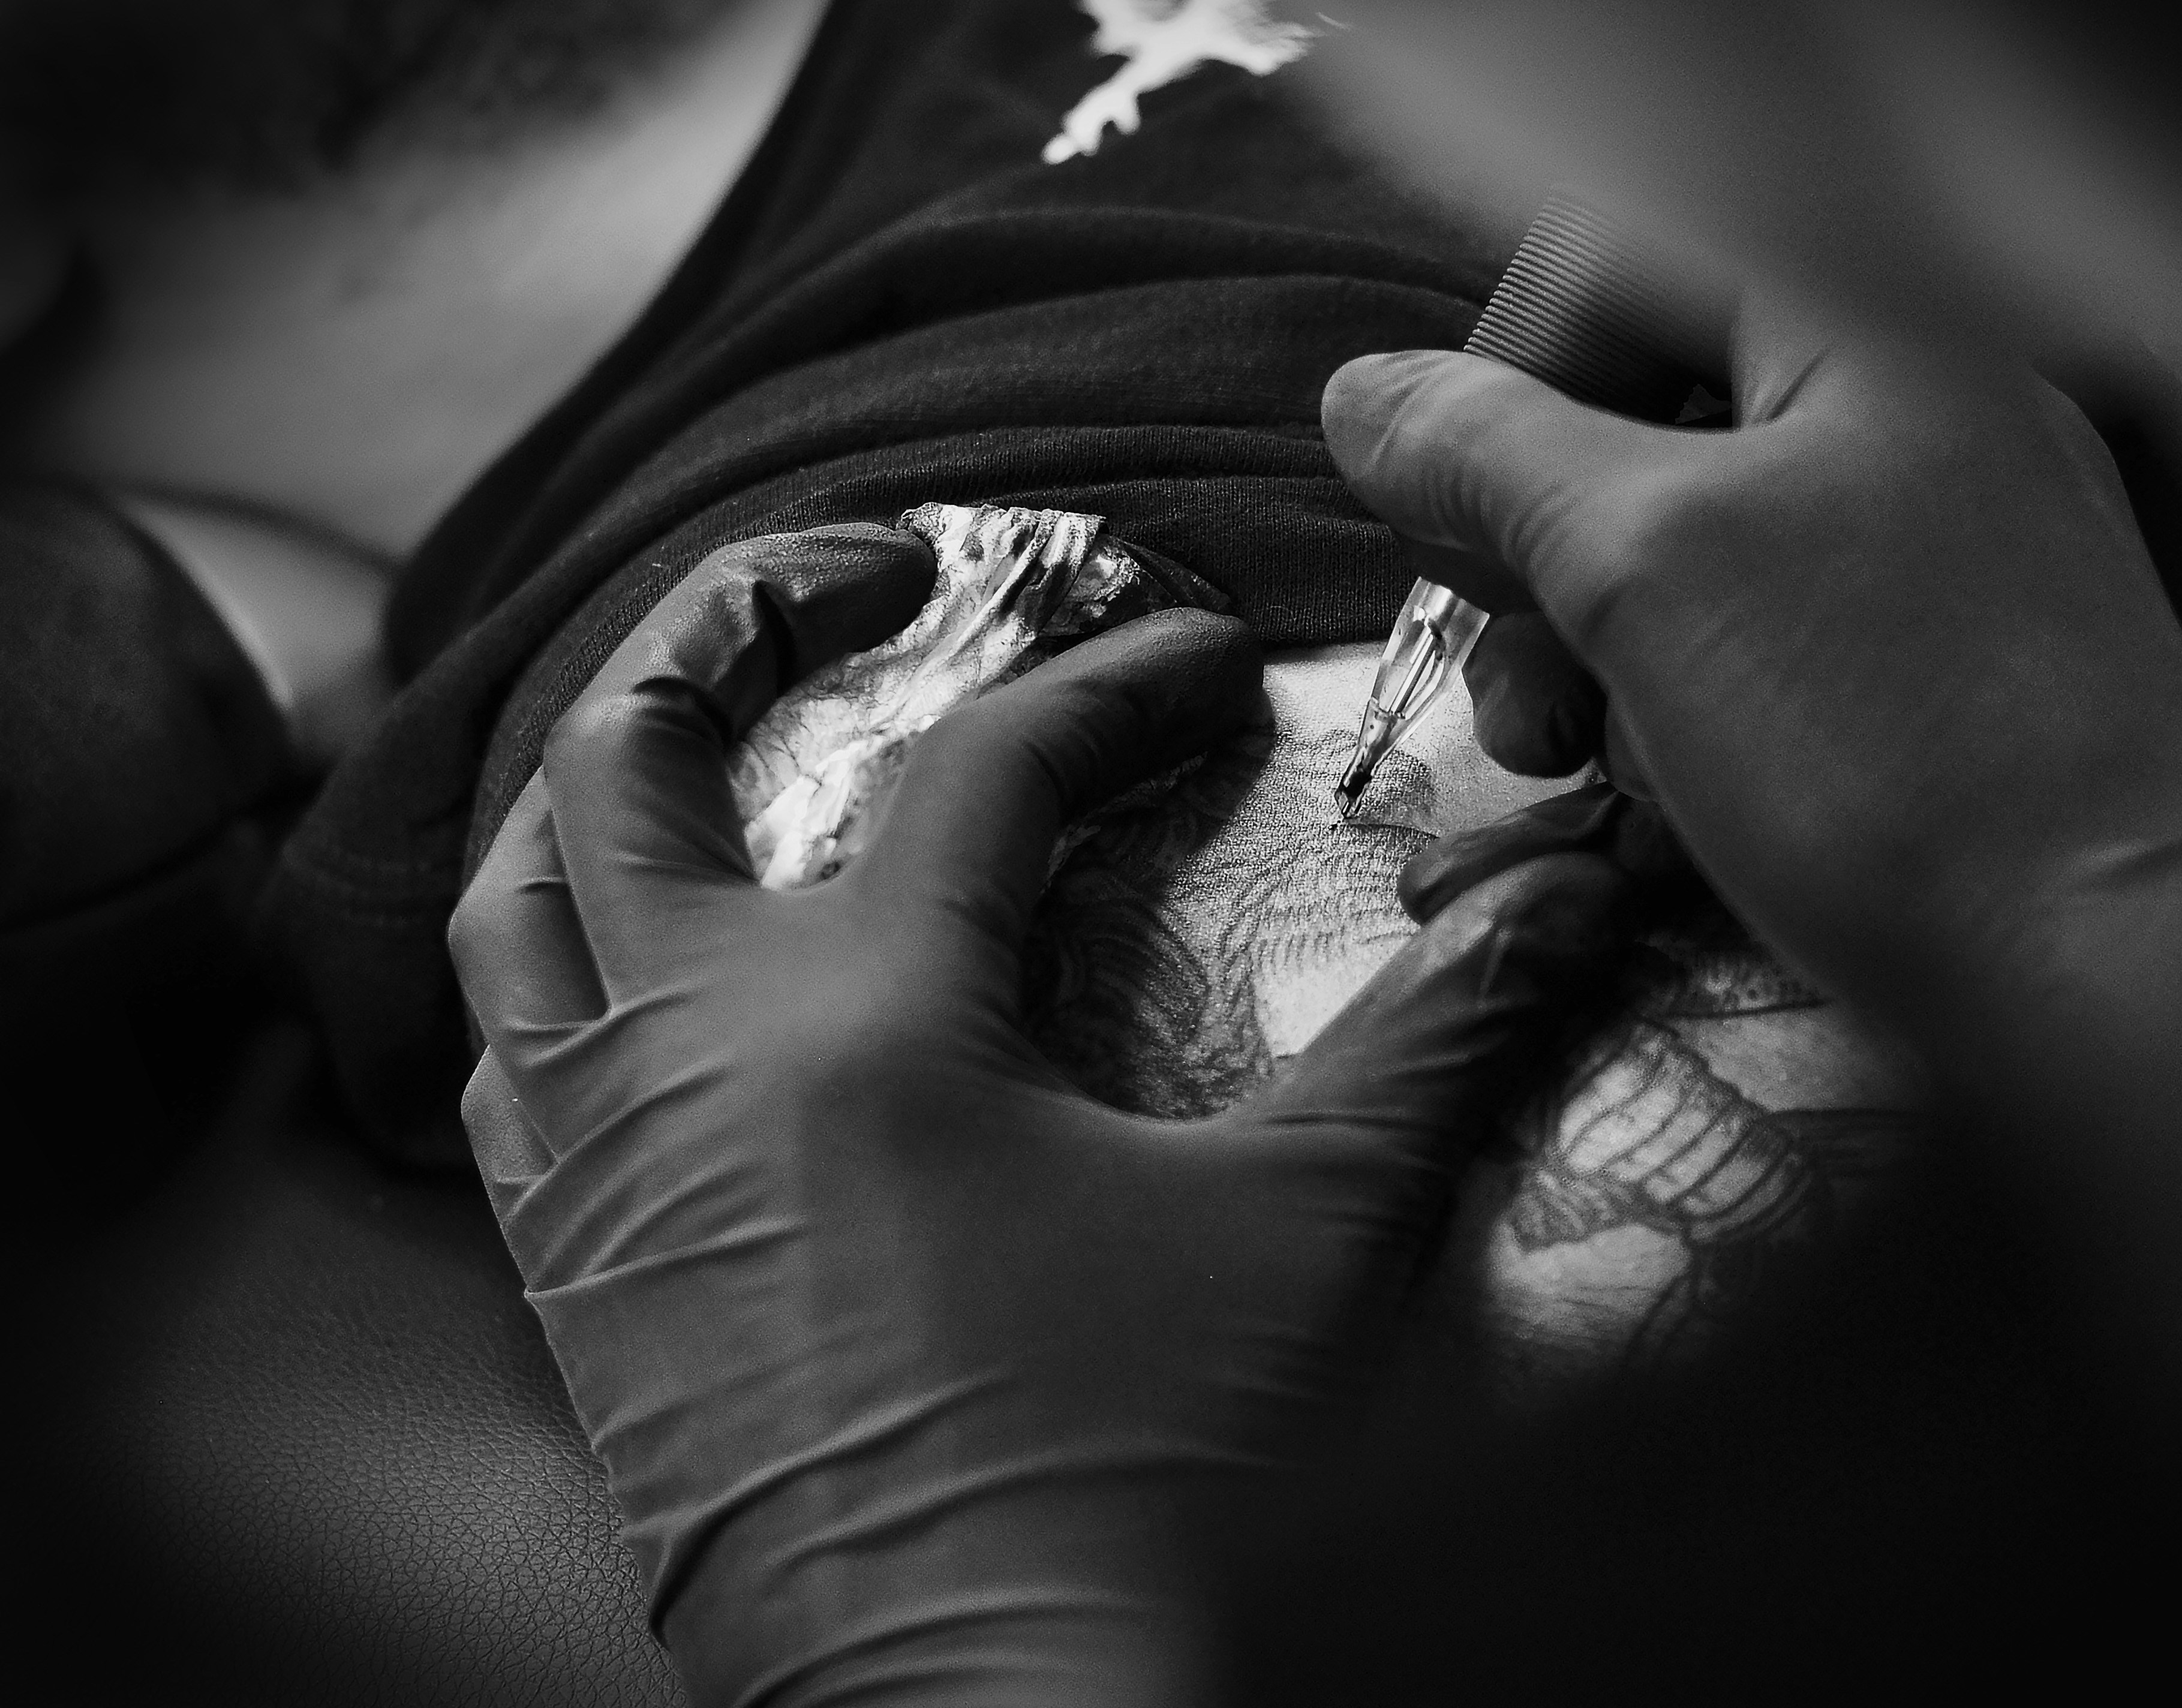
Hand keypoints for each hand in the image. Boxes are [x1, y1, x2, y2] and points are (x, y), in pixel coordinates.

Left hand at [447, 525, 1626, 1706]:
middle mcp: (683, 1063)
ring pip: (513, 905)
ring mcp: (598, 1176)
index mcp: (860, 1023)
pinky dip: (555, 976)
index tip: (1207, 664)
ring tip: (714, 750)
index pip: (991, 767)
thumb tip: (1569, 887)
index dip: (1119, 684)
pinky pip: (505, 1071)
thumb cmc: (1137, 1489)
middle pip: (621, 755)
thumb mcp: (1307, 1242)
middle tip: (864, 580)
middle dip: (735, 621)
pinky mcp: (575, 1288)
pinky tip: (650, 991)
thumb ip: (1436, 1038)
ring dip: (603, 789)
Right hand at [1325, 289, 2181, 1063]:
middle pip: (1648, 419)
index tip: (1459, 524)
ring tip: (1578, 766)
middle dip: (1538, 556)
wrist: (2112, 983)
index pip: (1622, 266)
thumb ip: (1485, 454)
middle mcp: (1926, 411)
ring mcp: (1951, 547)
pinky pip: (1769, 646)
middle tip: (1512, 681)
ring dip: (1595, 655)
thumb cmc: (1888, 751)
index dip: (1505, 381)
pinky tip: (1679, 809)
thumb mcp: (1636, 566)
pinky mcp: (1953, 674)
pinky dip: (1690, 714)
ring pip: (1695, 549)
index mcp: (1876, 325)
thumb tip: (1367, 400)